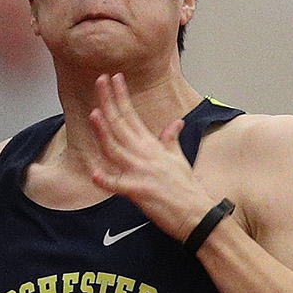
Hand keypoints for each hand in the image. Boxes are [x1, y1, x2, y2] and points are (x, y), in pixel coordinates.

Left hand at [87, 73, 215, 237]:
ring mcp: (142, 173)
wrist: (198, 214)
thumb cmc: (187, 189)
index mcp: (153, 147)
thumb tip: (175, 122)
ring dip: (104, 133)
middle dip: (109, 102)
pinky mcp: (140, 193)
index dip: (121, 96)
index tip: (113, 78)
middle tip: (99, 80)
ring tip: (94, 114)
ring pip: (117, 150)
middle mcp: (146, 155)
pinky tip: (95, 174)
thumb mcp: (179, 159)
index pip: (132, 116)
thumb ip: (171, 139)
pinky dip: (107, 181)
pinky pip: (120, 187)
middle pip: (122, 125)